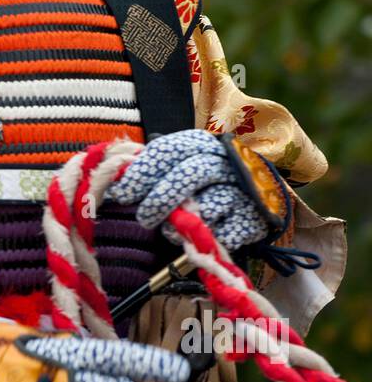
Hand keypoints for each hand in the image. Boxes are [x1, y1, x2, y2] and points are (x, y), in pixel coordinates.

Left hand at [105, 128, 270, 251]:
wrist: (263, 192)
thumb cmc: (212, 180)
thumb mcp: (188, 163)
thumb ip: (158, 169)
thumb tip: (118, 181)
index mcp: (203, 144)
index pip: (168, 150)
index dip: (142, 171)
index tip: (123, 191)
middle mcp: (226, 162)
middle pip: (188, 176)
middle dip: (160, 200)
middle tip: (144, 218)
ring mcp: (244, 190)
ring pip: (206, 208)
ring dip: (182, 224)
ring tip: (174, 229)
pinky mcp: (255, 218)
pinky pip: (224, 234)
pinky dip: (208, 238)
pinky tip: (201, 236)